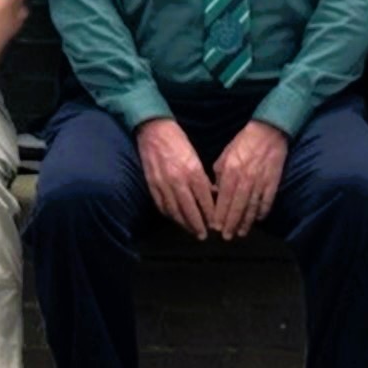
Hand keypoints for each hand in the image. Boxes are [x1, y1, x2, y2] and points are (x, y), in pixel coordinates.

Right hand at [136, 118, 215, 238]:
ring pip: (175, 211)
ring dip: (184, 224)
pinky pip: (161, 205)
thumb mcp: (195, 156)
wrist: (153, 131)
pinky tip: (176, 220)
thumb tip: (211, 195)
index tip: (215, 225)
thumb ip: (202, 177)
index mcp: (192, 171)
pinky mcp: (152, 185)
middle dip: (197, 225)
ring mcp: (163, 184)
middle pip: (189, 209)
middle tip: (204, 236)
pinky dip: (169, 215)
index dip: (210, 214)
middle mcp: (178, 180)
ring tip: (191, 231)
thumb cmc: (178, 141)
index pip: (204, 199)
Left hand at [209, 121, 288, 239]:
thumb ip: (219, 176)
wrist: (268, 132)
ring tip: (241, 233)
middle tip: (227, 236)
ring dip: (246, 222)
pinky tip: (257, 219)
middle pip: (237, 207)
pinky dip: (262, 212)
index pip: (223, 199)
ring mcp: (260, 182)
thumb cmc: (243, 143)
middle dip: (231, 224)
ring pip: (252, 207)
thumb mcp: (224, 156)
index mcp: (231, 171)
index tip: (215, 228)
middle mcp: (245, 179)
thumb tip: (216, 194)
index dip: (219, 215)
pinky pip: (267, 201)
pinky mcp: (273, 182)